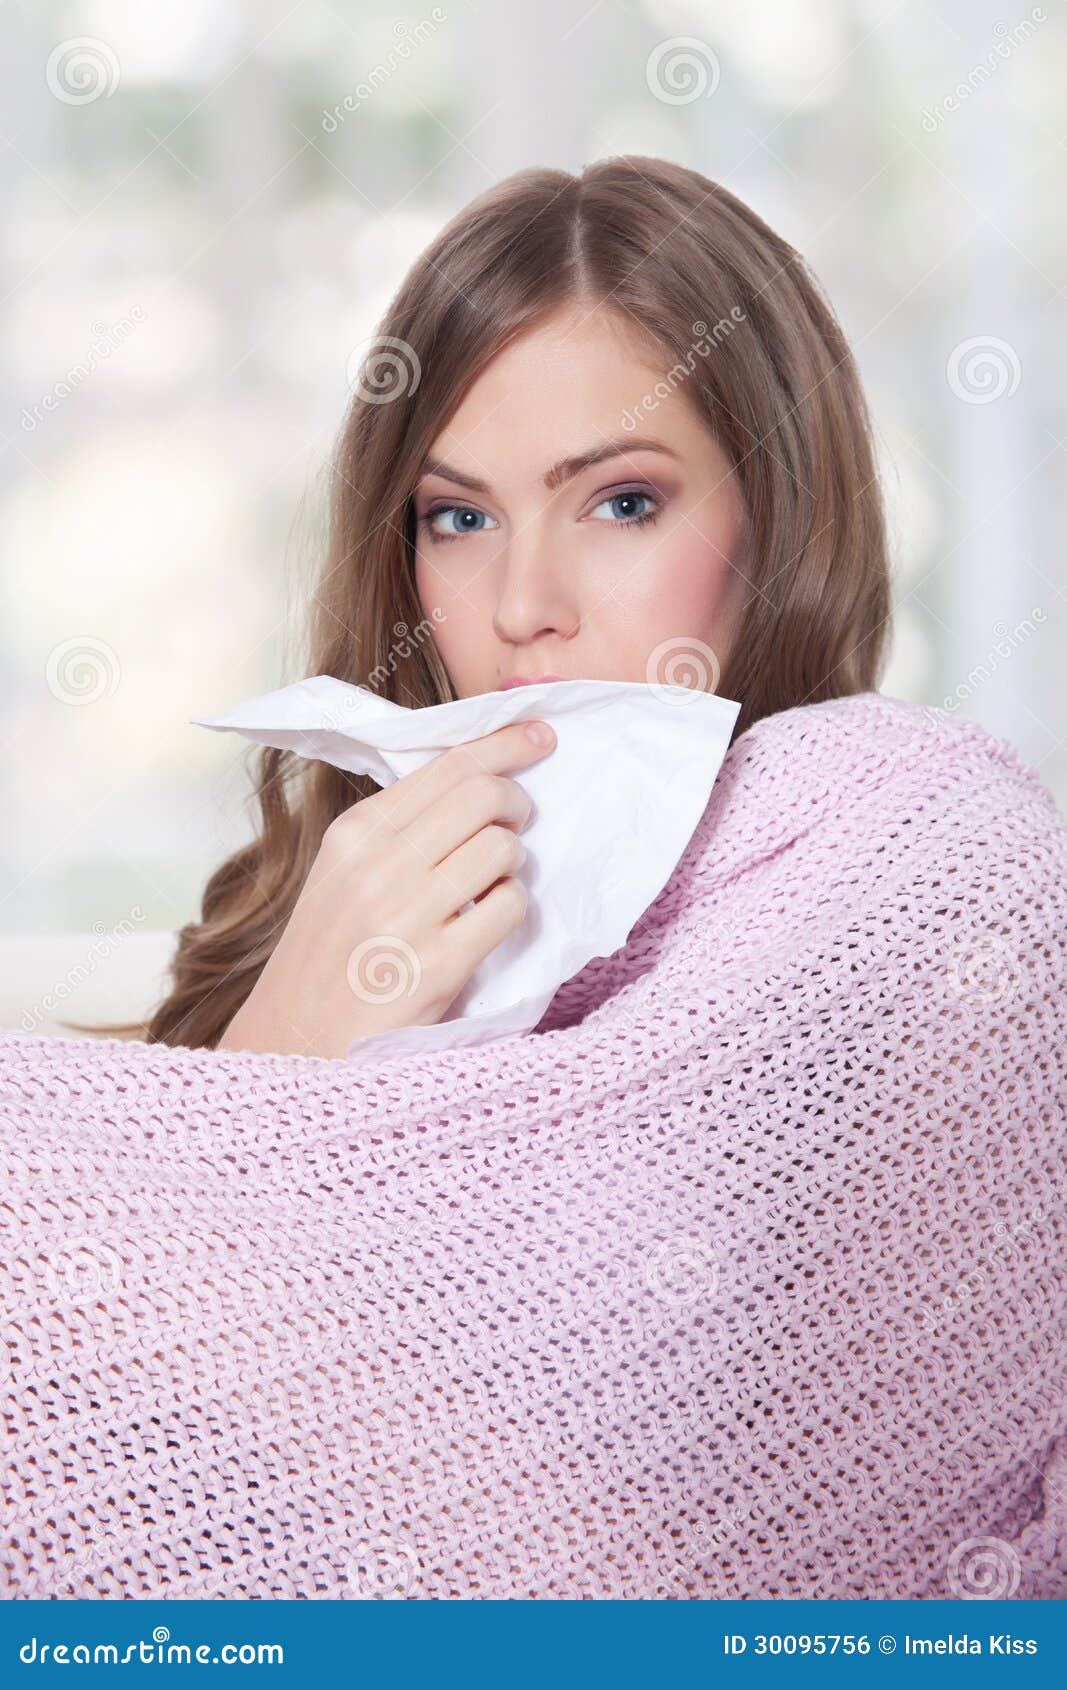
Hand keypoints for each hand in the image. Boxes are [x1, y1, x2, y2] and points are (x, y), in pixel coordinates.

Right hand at [217, 718, 556, 1057]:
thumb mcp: (342, 873)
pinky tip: (488, 922)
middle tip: (519, 818)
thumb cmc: (329, 955)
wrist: (296, 1040)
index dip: (505, 744)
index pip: (447, 766)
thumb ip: (398, 828)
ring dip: (513, 862)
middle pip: (482, 797)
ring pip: (502, 848)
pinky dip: (512, 908)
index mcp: (354, 832)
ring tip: (491, 882)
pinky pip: (509, 906)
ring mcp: (406, 915)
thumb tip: (477, 779)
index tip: (541, 734)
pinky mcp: (437, 965)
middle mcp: (377, 865)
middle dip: (517, 801)